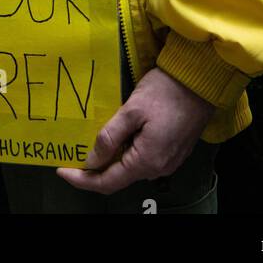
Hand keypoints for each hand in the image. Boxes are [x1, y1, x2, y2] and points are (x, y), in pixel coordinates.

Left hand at [56, 66, 213, 195]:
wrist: (201, 80)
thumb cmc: (165, 91)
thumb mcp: (132, 110)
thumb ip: (110, 136)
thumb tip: (90, 159)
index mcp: (147, 161)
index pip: (107, 182)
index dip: (82, 180)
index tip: (62, 170)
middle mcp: (158, 168)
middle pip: (119, 177)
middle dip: (94, 169)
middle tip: (73, 154)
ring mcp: (168, 161)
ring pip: (131, 167)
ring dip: (110, 159)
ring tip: (91, 143)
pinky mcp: (173, 151)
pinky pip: (143, 159)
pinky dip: (126, 153)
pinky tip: (115, 138)